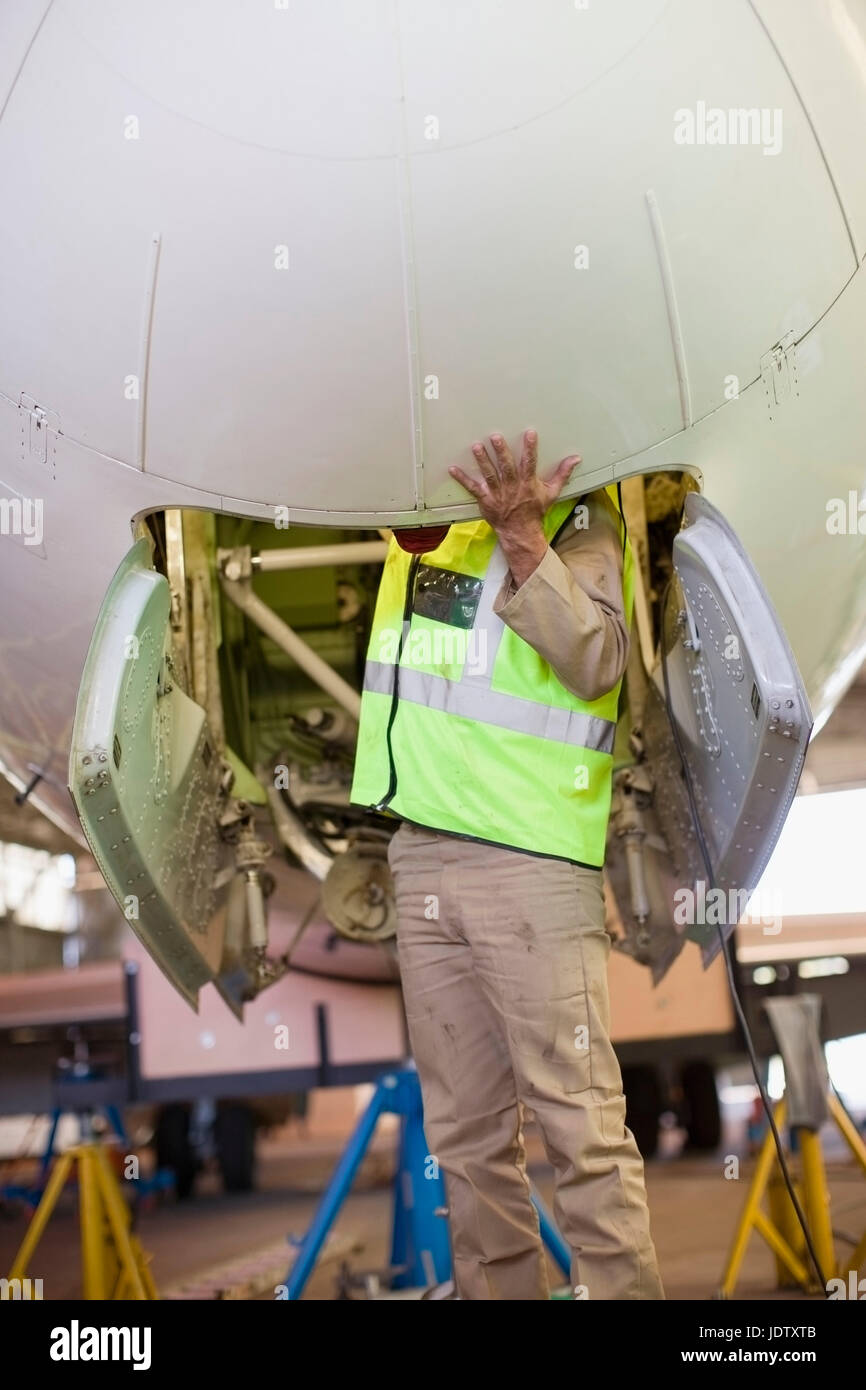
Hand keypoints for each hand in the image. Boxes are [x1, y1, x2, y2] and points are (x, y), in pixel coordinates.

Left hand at [449, 430, 580, 584]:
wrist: (521, 532)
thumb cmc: (535, 510)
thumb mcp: (552, 492)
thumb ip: (562, 474)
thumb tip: (576, 458)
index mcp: (528, 483)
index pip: (529, 463)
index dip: (530, 448)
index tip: (529, 433)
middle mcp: (512, 487)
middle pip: (506, 467)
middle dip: (501, 452)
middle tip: (495, 436)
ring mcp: (497, 494)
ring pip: (489, 475)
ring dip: (482, 461)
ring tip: (476, 446)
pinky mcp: (485, 500)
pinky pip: (473, 488)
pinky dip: (463, 479)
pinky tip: (453, 469)